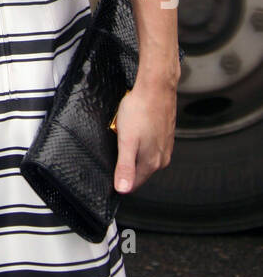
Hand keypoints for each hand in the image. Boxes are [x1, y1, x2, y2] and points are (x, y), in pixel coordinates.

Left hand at [112, 73, 177, 194]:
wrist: (155, 87)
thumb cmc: (140, 110)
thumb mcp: (126, 141)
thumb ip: (124, 167)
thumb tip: (122, 189)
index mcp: (152, 163)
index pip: (133, 183)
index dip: (119, 178)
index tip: (111, 167)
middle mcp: (162, 158)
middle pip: (139, 170)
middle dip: (125, 162)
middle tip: (118, 144)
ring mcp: (165, 146)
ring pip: (144, 156)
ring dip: (133, 150)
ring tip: (126, 133)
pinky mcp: (166, 135)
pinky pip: (149, 145)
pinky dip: (140, 140)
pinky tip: (136, 128)